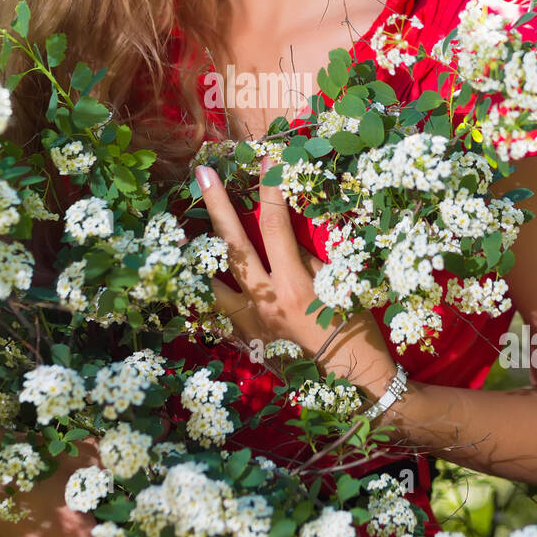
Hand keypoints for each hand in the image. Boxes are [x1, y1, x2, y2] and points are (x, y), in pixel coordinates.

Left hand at [195, 158, 395, 397]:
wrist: (352, 379)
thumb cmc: (353, 328)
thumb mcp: (338, 284)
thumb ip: (304, 257)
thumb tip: (280, 232)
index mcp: (293, 285)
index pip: (276, 225)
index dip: (270, 187)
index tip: (266, 158)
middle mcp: (265, 302)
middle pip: (233, 246)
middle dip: (217, 206)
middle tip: (203, 175)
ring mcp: (250, 322)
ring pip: (212, 281)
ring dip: (200, 253)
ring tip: (183, 229)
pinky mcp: (246, 338)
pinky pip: (219, 308)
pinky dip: (210, 289)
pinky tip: (202, 274)